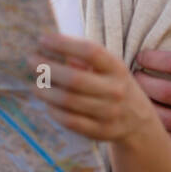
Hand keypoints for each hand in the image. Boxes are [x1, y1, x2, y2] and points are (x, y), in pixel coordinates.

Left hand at [28, 32, 154, 143]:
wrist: (139, 121)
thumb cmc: (114, 86)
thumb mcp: (108, 69)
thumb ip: (85, 59)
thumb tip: (52, 48)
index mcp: (117, 68)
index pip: (90, 52)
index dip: (64, 44)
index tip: (43, 40)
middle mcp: (116, 90)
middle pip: (75, 79)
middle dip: (48, 69)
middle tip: (31, 62)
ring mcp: (109, 113)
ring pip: (69, 101)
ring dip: (46, 91)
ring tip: (35, 84)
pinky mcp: (100, 132)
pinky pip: (70, 121)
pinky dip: (54, 111)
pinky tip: (47, 103)